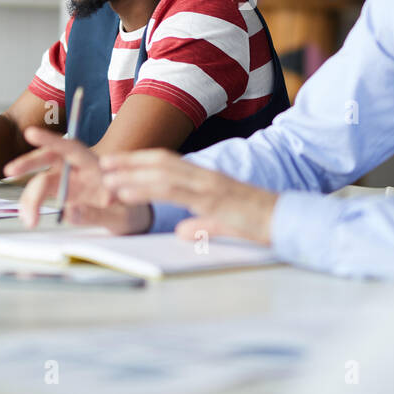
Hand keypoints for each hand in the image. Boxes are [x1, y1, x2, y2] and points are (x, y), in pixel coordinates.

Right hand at [8, 127, 151, 233]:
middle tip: (10, 171)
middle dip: (28, 163)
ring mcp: (69, 179)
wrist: (133, 218)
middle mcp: (79, 168)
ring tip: (29, 219)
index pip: (71, 148)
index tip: (31, 133)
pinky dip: (32, 204)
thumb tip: (68, 213)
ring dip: (30, 197)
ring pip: (41, 179)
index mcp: (96, 166)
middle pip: (49, 159)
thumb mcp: (119, 217)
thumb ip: (96, 214)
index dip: (51, 140)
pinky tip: (29, 216)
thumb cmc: (130, 212)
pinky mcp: (61, 191)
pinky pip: (41, 193)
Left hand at [100, 149, 277, 244]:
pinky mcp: (212, 199)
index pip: (170, 165)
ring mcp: (209, 186)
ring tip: (108, 179)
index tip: (120, 164)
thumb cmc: (262, 223)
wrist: (289, 221)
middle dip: (131, 162)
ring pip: (163, 173)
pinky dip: (147, 190)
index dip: (143, 162)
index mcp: (208, 180)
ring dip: (132, 175)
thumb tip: (182, 231)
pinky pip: (174, 192)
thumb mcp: (225, 223)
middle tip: (103, 163)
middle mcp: (206, 177)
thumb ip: (202, 224)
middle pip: (161, 163)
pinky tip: (129, 194)